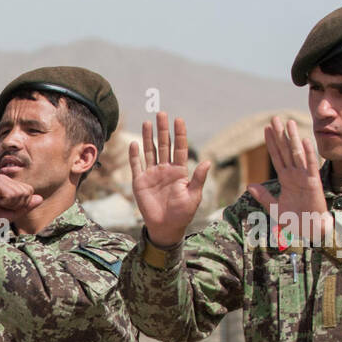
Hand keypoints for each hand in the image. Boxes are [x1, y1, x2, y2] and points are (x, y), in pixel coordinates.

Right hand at [0, 174, 42, 229]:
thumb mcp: (14, 213)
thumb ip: (26, 206)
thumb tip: (40, 198)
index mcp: (10, 183)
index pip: (29, 191)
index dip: (21, 204)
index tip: (6, 207)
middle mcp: (5, 177)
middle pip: (27, 191)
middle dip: (17, 204)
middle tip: (2, 206)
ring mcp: (0, 178)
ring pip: (20, 193)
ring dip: (11, 204)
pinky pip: (11, 194)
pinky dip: (6, 202)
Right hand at [129, 113, 210, 246]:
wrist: (166, 227)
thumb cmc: (182, 213)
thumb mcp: (193, 195)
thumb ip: (198, 178)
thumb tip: (207, 161)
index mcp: (179, 171)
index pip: (179, 148)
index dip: (179, 134)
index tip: (179, 119)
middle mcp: (165, 169)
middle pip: (164, 145)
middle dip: (162, 129)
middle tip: (161, 113)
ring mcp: (152, 175)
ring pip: (150, 151)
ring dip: (148, 137)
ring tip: (147, 122)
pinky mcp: (140, 182)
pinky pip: (136, 166)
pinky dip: (134, 155)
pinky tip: (133, 144)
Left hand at [247, 116, 329, 245]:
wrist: (310, 230)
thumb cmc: (295, 219)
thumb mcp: (275, 207)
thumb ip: (263, 196)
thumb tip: (250, 185)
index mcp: (286, 179)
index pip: (277, 156)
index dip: (271, 143)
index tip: (265, 129)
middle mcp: (295, 174)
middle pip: (286, 150)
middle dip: (280, 135)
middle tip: (275, 118)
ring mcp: (304, 177)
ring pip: (297, 154)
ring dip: (293, 138)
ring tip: (289, 123)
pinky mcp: (314, 183)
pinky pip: (311, 166)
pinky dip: (309, 154)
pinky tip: (305, 140)